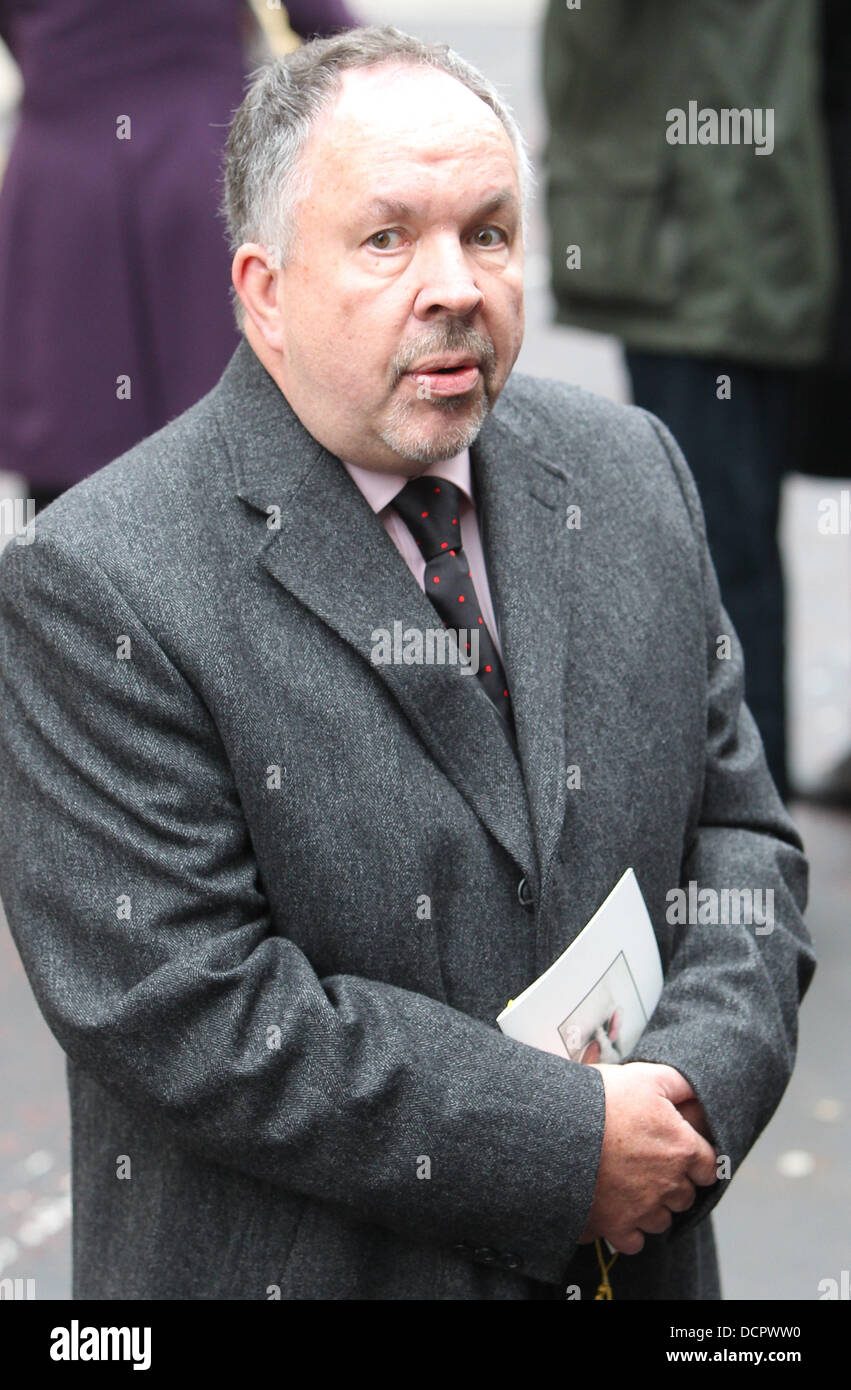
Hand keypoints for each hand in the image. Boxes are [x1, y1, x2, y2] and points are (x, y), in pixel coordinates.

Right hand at [579, 1062, 717, 1254]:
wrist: (557, 1126)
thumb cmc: (601, 1099)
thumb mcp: (645, 1076)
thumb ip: (679, 1084)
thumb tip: (696, 1090)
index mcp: (681, 1148)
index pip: (709, 1167)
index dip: (696, 1160)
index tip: (681, 1153)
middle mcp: (668, 1183)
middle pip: (686, 1196)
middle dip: (673, 1183)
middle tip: (650, 1166)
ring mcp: (643, 1208)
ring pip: (662, 1220)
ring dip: (652, 1207)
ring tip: (632, 1188)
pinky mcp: (616, 1225)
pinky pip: (634, 1242)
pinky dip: (628, 1231)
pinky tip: (617, 1211)